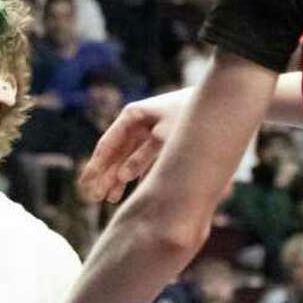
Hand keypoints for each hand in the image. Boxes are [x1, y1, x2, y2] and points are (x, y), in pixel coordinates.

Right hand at [78, 89, 189, 204]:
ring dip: (116, 178)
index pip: (108, 145)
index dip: (96, 166)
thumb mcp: (166, 137)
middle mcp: (135, 123)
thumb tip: (122, 177)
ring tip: (108, 199)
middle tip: (93, 198)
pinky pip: (138, 160)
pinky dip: (131, 175)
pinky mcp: (157, 139)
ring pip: (124, 158)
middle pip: (114, 153)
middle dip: (104, 176)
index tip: (86, 184)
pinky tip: (124, 190)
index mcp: (131, 116)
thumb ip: (143, 157)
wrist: (215, 103)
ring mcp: (145, 130)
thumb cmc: (188, 116)